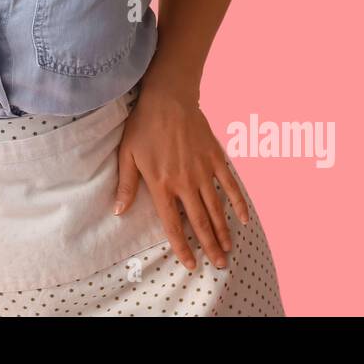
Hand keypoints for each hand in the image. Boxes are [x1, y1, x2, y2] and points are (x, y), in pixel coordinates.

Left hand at [112, 83, 251, 270]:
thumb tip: (119, 211)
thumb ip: (125, 185)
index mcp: (161, 184)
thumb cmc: (143, 126)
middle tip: (218, 265)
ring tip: (228, 250)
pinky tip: (244, 220)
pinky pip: (230, 185)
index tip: (190, 264)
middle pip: (200, 222)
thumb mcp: (127, 154)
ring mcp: (203, 171)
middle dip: (209, 246)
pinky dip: (238, 203)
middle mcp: (185, 182)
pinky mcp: (216, 158)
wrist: (168, 98)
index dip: (182, 247)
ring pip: (216, 208)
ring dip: (223, 231)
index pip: (173, 224)